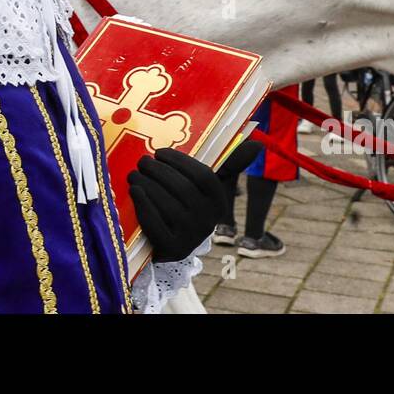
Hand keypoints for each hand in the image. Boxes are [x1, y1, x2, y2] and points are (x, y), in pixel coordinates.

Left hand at [128, 142, 260, 262]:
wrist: (173, 242)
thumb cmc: (190, 203)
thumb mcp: (208, 186)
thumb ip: (229, 164)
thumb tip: (258, 143)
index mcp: (219, 202)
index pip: (203, 176)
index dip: (179, 161)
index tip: (160, 152)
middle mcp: (209, 221)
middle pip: (182, 189)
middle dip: (158, 171)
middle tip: (142, 162)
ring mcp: (191, 237)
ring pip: (166, 204)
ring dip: (146, 185)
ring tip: (134, 175)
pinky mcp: (172, 249)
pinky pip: (155, 223)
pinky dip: (143, 204)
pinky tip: (135, 191)